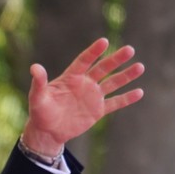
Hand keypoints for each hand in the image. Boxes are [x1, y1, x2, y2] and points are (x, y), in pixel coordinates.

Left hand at [22, 37, 145, 156]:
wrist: (47, 132)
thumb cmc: (40, 113)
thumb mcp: (37, 98)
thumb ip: (39, 83)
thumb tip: (35, 68)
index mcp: (71, 77)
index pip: (84, 61)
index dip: (93, 52)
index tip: (104, 41)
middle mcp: (85, 84)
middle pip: (103, 68)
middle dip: (116, 59)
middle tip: (130, 50)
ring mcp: (93, 96)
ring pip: (113, 83)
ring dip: (126, 76)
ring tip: (140, 67)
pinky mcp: (98, 110)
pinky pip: (115, 103)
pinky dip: (126, 98)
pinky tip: (139, 92)